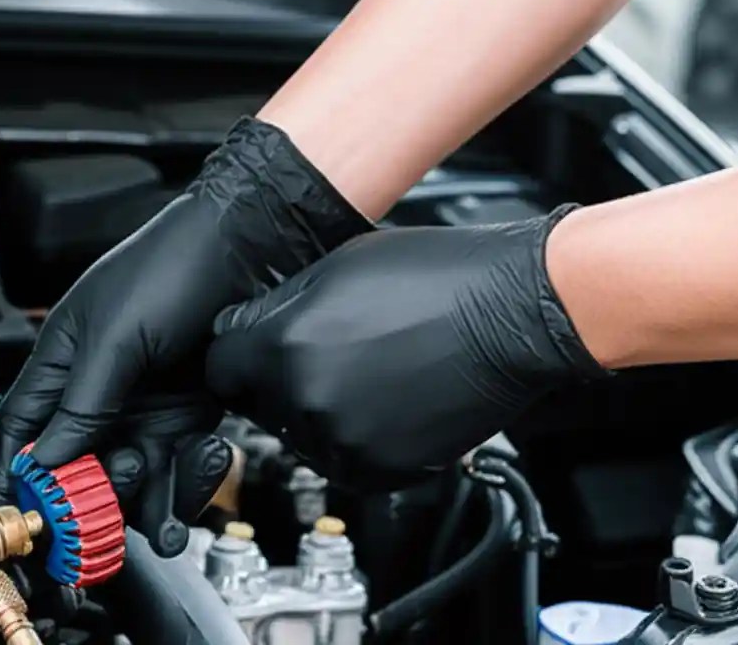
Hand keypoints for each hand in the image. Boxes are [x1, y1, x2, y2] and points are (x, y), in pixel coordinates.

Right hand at [0, 116, 370, 552]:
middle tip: (107, 512)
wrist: (254, 251)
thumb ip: (82, 403)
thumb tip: (43, 461)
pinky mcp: (188, 417)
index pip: (21, 429)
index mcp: (62, 362)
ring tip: (158, 512)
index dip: (14, 476)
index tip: (18, 520)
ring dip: (138, 505)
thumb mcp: (116, 337)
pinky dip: (182, 490)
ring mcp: (144, 407)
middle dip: (88, 498)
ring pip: (127, 479)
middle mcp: (98, 391)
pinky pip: (174, 470)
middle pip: (75, 468)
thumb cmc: (172, 268)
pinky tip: (195, 484)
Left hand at [206, 206, 606, 488]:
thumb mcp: (336, 267)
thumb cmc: (437, 277)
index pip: (221, 370)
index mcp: (285, 347)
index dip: (238, 357)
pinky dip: (358, 439)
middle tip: (330, 353)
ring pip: (301, 437)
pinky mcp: (386, 471)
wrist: (516, 312)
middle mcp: (309, 402)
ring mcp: (348, 443)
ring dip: (320, 413)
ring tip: (369, 371)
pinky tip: (389, 399)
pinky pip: (346, 462)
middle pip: (259, 406)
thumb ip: (276, 306)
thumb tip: (239, 328)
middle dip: (280, 383)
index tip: (254, 353)